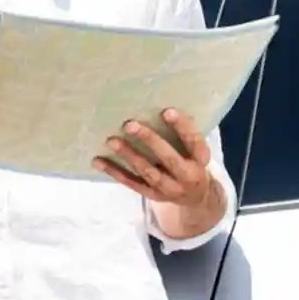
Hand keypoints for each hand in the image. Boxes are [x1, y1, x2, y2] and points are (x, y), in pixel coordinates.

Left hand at [93, 108, 212, 206]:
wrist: (197, 198)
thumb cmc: (192, 161)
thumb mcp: (196, 149)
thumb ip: (182, 132)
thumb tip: (158, 101)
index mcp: (200, 159)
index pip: (193, 141)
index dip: (181, 126)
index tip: (166, 111)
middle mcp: (187, 176)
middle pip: (168, 158)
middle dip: (149, 141)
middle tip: (130, 124)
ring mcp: (168, 188)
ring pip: (147, 171)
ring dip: (128, 155)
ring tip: (111, 141)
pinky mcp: (152, 195)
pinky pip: (131, 183)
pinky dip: (114, 172)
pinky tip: (98, 161)